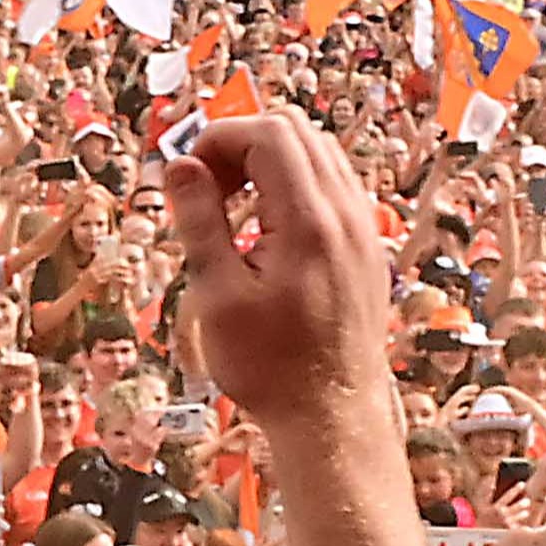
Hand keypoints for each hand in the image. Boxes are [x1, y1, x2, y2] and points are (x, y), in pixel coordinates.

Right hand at [163, 111, 398, 425]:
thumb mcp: (217, 297)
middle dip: (241, 145)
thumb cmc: (272, 368)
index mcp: (309, 221)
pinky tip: (266, 235)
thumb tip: (179, 167)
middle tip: (207, 191)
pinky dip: (293, 188)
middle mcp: (346, 214)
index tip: (187, 176)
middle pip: (296, 130)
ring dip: (267, 164)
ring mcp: (363, 228)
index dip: (218, 140)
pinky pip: (332, 186)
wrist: (331, 415)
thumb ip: (199, 222)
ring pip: (317, 154)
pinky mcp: (366, 246)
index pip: (267, 132)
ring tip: (232, 214)